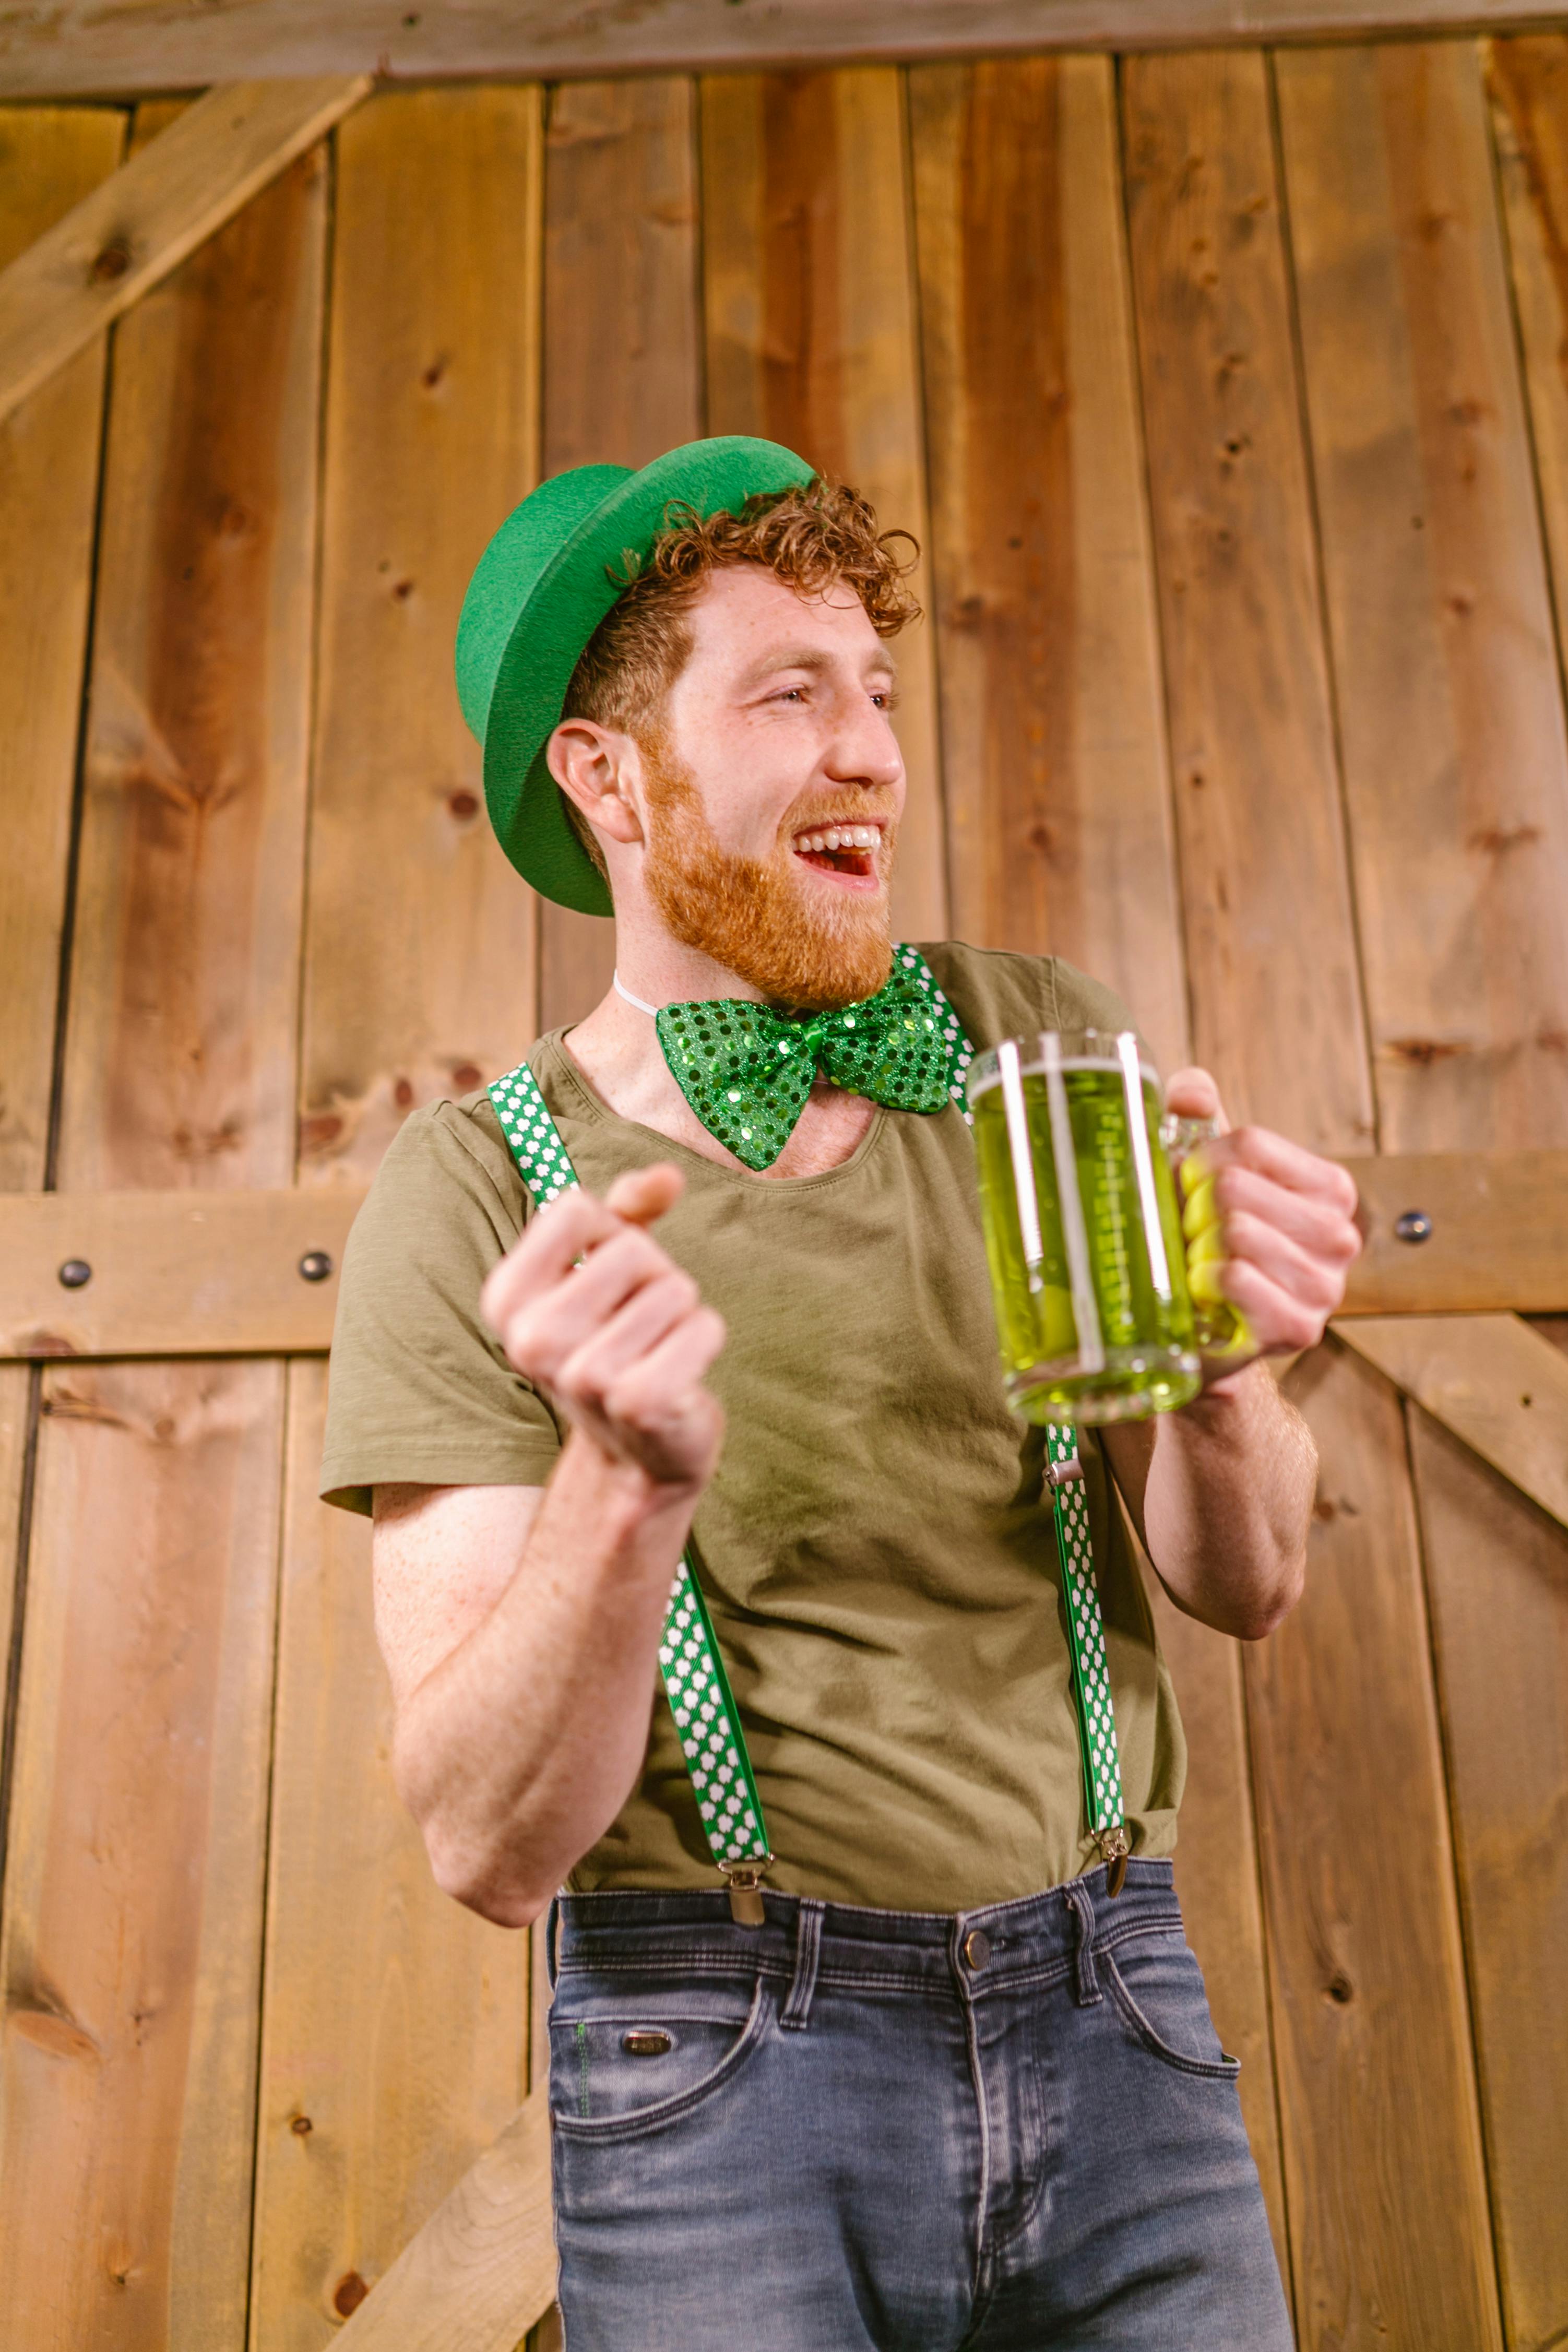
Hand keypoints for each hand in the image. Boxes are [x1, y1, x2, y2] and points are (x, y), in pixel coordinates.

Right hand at [480, 1165, 725, 1489]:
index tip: (609, 1274)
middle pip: (630, 1248)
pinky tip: (680, 1373)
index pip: (573, 1209)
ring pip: (673, 1289)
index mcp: (506, 1299)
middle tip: (639, 1323)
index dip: (611, 1229)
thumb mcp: (611, 1266)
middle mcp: (530, 1340)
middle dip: (654, 1275)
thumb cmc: (620, 1337)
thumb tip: (669, 1176)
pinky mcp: (638, 1404)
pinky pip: (703, 1327)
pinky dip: (706, 1338)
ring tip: (656, 1350)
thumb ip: (630, 1208)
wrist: (639, 1445)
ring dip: (681, 1313)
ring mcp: (581, 1377)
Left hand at [1165, 1069, 1361, 1363]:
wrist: (1205, 1334)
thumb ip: (1196, 1117)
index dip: (1201, 1162)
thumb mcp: (1204, 1173)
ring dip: (1198, 1249)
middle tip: (1196, 1238)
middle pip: (1235, 1188)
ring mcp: (1326, 1286)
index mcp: (1330, 1188)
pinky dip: (1205, 1283)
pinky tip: (1208, 1297)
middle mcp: (1341, 1235)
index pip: (1249, 1143)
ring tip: (1202, 1266)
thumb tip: (1193, 1089)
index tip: (1192, 1188)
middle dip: (1196, 1211)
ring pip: (1235, 1232)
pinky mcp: (1300, 1328)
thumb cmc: (1206, 1243)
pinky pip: (1234, 1278)